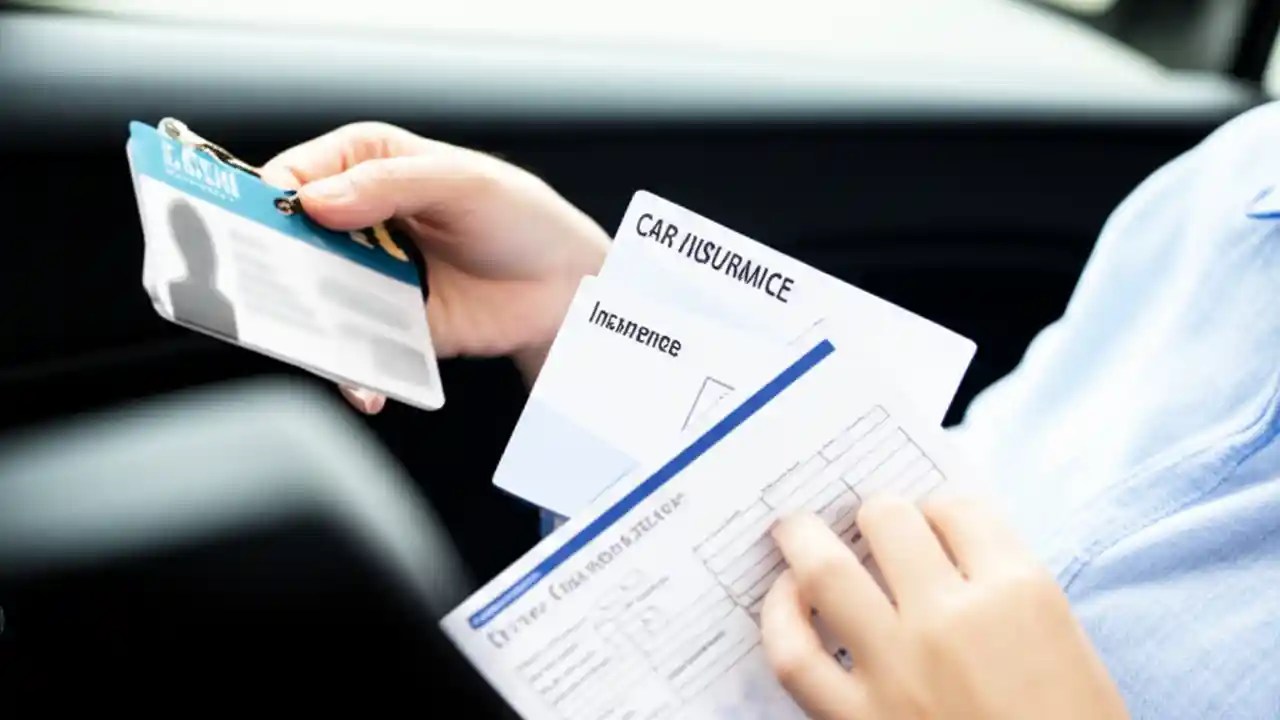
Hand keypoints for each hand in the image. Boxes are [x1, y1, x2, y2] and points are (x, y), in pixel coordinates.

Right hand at [259, 122, 609, 412]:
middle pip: (286, 243)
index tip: (264, 233)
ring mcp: (366, 274)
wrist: (563, 287)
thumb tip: (318, 201)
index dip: (269, 203)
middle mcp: (353, 218)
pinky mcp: (384, 324)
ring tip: (315, 351)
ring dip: (304, 328)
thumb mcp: (462, 183)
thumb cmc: (520, 216)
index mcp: (362, 163)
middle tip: (268, 299)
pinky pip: (349, 346)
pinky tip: (364, 386)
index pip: (291, 177)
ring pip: (310, 300)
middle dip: (272, 272)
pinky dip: (349, 369)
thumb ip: (390, 184)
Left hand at [762, 497, 1127, 719]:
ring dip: (804, 539)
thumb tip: (941, 547)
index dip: (939, 510)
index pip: (959, 509)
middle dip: (876, 513)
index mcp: (1018, 593)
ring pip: (825, 571)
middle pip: (889, 520)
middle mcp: (950, 619)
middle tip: (868, 524)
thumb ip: (1004, 589)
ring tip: (795, 531)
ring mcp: (897, 667)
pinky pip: (793, 655)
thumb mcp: (1064, 643)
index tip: (930, 523)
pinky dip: (779, 618)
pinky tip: (785, 601)